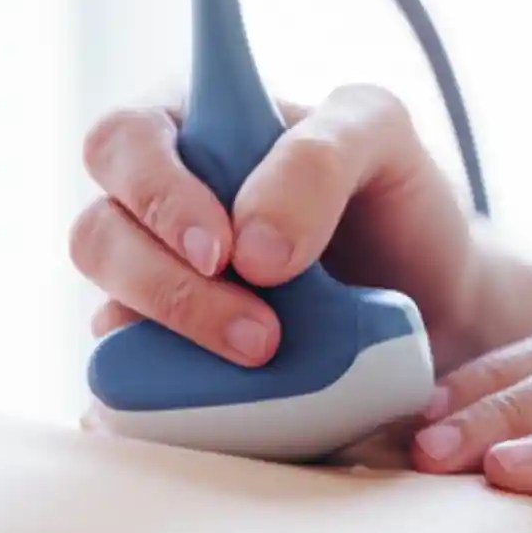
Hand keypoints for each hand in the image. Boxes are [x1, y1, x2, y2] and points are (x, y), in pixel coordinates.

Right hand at [69, 85, 481, 370]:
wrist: (434, 302)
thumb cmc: (397, 201)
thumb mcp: (381, 137)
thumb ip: (318, 159)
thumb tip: (251, 250)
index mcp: (190, 131)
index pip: (122, 139)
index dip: (153, 191)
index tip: (223, 248)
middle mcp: (160, 208)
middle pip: (98, 235)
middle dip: (167, 284)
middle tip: (257, 327)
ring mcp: (162, 287)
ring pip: (109, 311)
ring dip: (178, 337)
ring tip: (262, 354)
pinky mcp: (172, 358)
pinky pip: (133, 381)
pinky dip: (161, 393)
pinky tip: (218, 401)